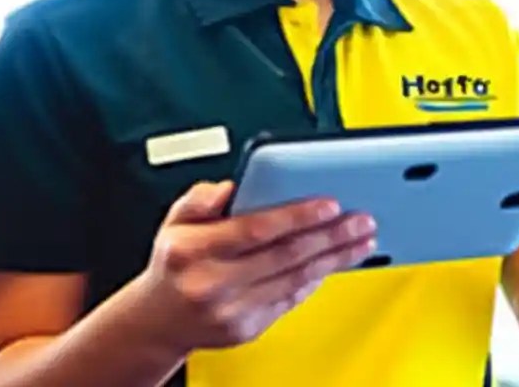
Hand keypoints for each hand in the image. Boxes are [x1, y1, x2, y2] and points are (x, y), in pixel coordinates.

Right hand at [134, 181, 376, 352]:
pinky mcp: (246, 330)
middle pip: (285, 255)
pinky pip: (290, 299)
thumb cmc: (175, 264)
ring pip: (295, 279)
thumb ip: (200, 199)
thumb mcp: (175, 221)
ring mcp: (230, 311)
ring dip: (335, 259)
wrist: (157, 321)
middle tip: (361, 220)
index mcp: (193, 250)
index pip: (256, 229)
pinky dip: (317, 279)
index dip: (297, 216)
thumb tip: (230, 188)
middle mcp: (212, 283)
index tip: (330, 204)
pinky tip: (336, 262)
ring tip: (361, 240)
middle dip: (331, 236)